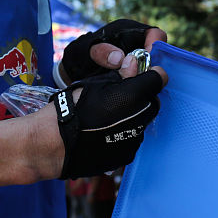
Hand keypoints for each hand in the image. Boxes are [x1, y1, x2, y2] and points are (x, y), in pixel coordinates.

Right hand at [51, 70, 165, 178]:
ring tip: (109, 116)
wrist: (57, 143)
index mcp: (135, 95)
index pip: (159, 78)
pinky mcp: (128, 155)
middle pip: (152, 102)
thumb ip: (120, 73)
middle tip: (121, 95)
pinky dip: (124, 133)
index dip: (151, 74)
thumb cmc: (74, 108)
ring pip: (142, 121)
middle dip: (142, 96)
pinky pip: (132, 138)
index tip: (140, 74)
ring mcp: (136, 138)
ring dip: (133, 116)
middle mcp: (141, 117)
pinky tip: (106, 131)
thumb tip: (133, 62)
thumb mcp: (96, 83)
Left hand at [60, 19, 167, 81]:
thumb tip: (120, 58)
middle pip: (159, 53)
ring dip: (148, 76)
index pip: (155, 34)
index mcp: (129, 31)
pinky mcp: (136, 71)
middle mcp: (138, 43)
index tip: (148, 63)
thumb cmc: (82, 52)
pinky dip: (142, 83)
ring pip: (154, 67)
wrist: (76, 66)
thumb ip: (101, 52)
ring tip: (138, 86)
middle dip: (154, 66)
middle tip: (143, 79)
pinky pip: (146, 76)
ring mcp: (139, 59)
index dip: (156, 47)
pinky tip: (135, 90)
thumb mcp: (87, 50)